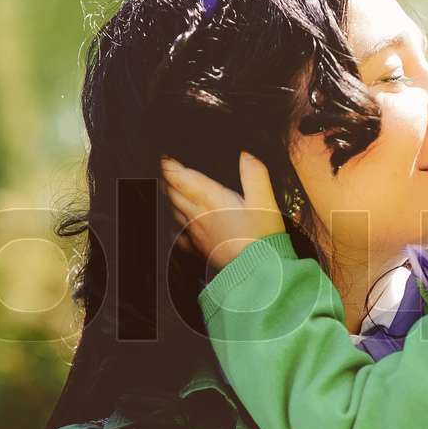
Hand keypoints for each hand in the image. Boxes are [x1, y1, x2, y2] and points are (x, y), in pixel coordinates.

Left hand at [161, 153, 286, 271]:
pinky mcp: (199, 249)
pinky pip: (179, 234)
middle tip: (163, 169)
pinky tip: (176, 224)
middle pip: (172, 192)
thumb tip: (245, 153)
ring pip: (173, 210)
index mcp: (211, 199)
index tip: (162, 156)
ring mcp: (196, 233)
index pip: (180, 178)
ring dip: (168, 197)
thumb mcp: (265, 202)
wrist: (257, 275)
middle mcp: (198, 215)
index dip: (168, 165)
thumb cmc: (262, 239)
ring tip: (167, 188)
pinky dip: (174, 224)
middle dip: (165, 178)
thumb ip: (255, 175)